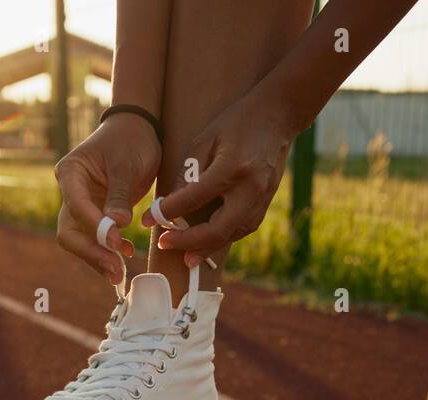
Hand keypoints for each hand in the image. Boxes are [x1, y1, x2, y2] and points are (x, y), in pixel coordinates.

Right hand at [54, 113, 159, 283]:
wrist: (138, 132)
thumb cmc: (130, 140)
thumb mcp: (127, 163)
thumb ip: (119, 194)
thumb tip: (116, 225)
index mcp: (70, 174)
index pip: (76, 207)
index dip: (95, 228)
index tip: (117, 242)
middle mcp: (71, 192)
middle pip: (69, 232)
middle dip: (91, 252)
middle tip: (115, 270)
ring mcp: (83, 206)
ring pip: (82, 240)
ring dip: (99, 258)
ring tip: (120, 273)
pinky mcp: (97, 215)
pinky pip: (97, 239)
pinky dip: (109, 251)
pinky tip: (127, 255)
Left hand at [142, 92, 295, 267]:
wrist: (279, 115)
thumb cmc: (237, 122)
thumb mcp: (205, 139)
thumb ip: (189, 173)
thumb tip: (171, 205)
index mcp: (231, 168)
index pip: (194, 199)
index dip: (168, 212)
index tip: (148, 219)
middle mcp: (250, 189)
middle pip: (216, 230)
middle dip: (187, 242)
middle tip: (164, 244)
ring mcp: (261, 199)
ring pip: (231, 235)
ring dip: (206, 247)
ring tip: (185, 256)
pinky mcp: (266, 203)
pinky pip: (242, 229)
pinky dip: (222, 238)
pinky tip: (207, 242)